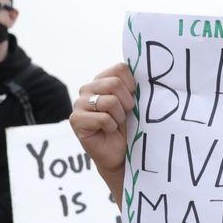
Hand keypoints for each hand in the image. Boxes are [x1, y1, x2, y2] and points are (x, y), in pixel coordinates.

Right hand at [70, 63, 137, 186]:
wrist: (121, 153)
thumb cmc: (130, 127)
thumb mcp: (135, 103)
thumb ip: (134, 87)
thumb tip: (146, 73)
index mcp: (103, 80)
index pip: (120, 68)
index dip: (132, 84)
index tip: (134, 98)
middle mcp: (88, 88)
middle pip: (114, 83)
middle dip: (127, 102)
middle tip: (126, 114)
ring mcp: (79, 103)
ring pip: (109, 101)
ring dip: (119, 116)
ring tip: (116, 123)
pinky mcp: (75, 120)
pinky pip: (103, 118)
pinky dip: (111, 127)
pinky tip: (108, 131)